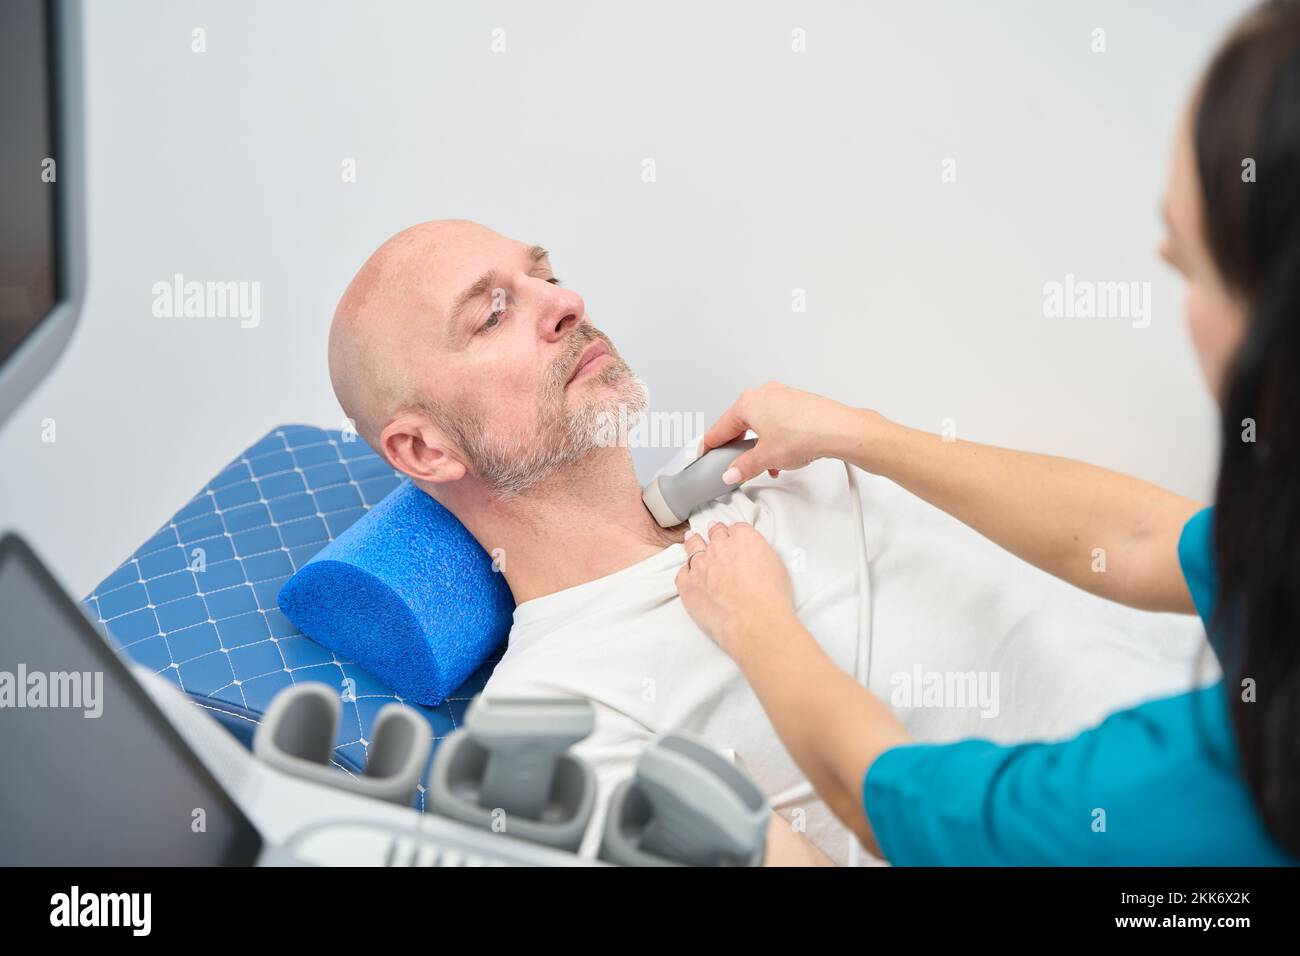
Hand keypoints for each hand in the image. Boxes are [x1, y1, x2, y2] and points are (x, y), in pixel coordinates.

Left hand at [675, 521, 797, 659]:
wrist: (754, 621)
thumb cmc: (771, 598)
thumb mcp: (776, 566)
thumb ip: (760, 554)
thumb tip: (754, 557)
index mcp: (744, 539)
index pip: (736, 529)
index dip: (734, 533)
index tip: (732, 535)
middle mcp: (720, 547)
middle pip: (715, 535)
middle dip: (715, 534)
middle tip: (713, 532)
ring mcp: (701, 565)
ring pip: (694, 548)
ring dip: (694, 544)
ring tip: (691, 539)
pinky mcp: (688, 584)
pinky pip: (682, 573)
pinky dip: (686, 572)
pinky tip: (688, 574)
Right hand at [696, 382, 870, 484]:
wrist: (838, 430)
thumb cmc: (804, 433)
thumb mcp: (765, 457)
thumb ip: (744, 467)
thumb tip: (733, 472)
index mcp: (748, 403)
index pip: (720, 428)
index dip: (710, 446)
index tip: (704, 454)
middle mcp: (764, 394)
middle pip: (741, 424)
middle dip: (740, 447)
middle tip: (736, 464)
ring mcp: (783, 396)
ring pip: (762, 424)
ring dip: (761, 445)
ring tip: (767, 465)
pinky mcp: (800, 403)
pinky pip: (779, 422)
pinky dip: (776, 438)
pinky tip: (784, 455)